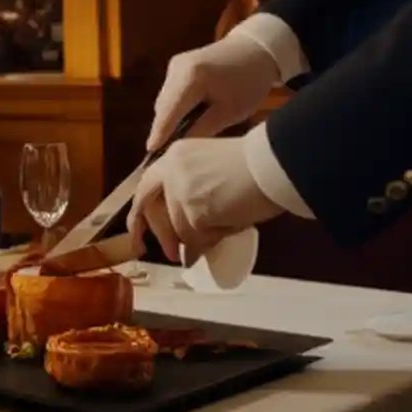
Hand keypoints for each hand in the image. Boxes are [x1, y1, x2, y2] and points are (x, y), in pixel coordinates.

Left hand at [128, 137, 284, 260]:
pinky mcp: (193, 212)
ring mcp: (180, 191)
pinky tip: (231, 226)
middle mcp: (172, 169)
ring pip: (179, 230)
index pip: (147, 187)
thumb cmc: (257, 166)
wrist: (275, 164)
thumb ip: (192, 192)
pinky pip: (197, 239)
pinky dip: (211, 242)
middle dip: (159, 235)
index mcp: (176, 155)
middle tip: (172, 255)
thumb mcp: (213, 171)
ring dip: (199, 238)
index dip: (141, 214)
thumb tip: (184, 234)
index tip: (137, 235)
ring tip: (228, 225)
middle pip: (151, 210)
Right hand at [146, 35, 278, 150]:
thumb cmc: (249, 82)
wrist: (255, 49)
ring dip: (169, 118)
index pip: (169, 112)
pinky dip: (175, 108)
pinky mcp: (177, 65)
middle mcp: (177, 68)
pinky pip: (170, 93)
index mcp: (192, 77)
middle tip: (166, 154)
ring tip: (177, 139)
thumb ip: (201, 130)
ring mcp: (175, 65)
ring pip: (165, 100)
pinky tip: (185, 120)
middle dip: (164, 129)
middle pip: (163, 107)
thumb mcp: (229, 112)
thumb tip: (178, 147)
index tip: (151, 154)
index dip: (159, 135)